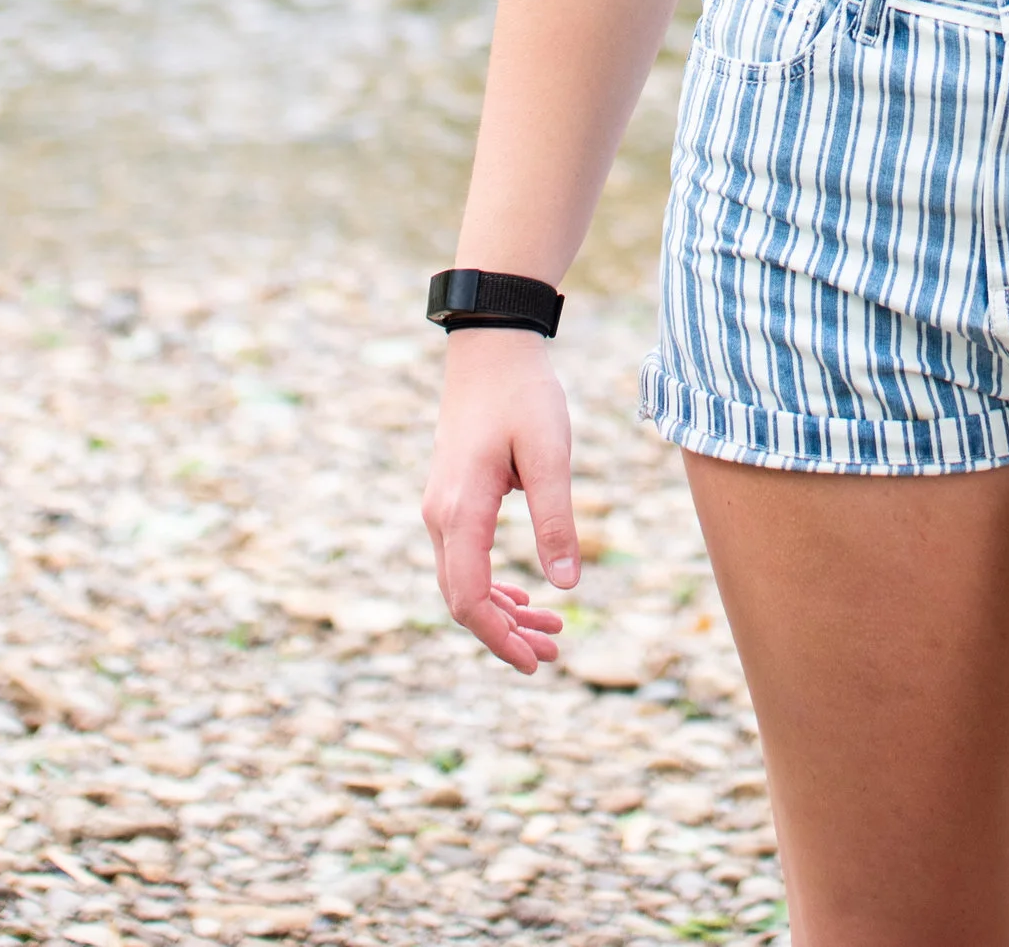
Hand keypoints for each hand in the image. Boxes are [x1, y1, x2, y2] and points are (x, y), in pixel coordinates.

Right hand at [421, 331, 581, 672]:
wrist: (491, 347)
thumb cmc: (523, 395)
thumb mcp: (550, 454)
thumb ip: (556, 520)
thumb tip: (567, 586)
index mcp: (461, 510)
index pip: (468, 597)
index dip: (499, 637)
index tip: (534, 661)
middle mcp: (441, 516)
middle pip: (463, 598)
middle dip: (506, 633)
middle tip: (553, 654)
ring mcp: (442, 508)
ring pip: (463, 582)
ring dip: (503, 613)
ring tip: (549, 633)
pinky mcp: (453, 499)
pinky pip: (466, 559)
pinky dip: (494, 586)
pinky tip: (527, 596)